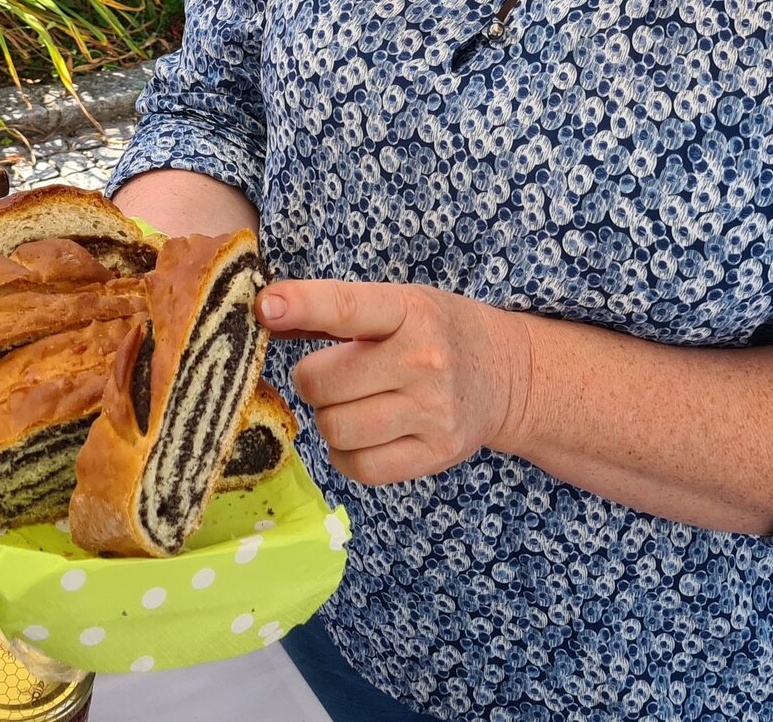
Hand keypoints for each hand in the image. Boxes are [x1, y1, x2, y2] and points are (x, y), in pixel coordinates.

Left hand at [258, 279, 531, 487]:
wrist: (508, 375)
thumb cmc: (436, 332)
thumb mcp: (396, 304)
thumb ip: (330, 310)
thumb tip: (266, 314)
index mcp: (410, 311)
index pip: (347, 307)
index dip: (301, 305)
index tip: (264, 307)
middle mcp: (424, 360)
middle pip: (323, 383)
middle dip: (312, 382)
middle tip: (332, 376)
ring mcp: (433, 411)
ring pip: (336, 429)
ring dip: (329, 420)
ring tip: (350, 405)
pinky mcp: (436, 454)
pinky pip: (360, 468)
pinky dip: (347, 455)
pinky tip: (363, 436)